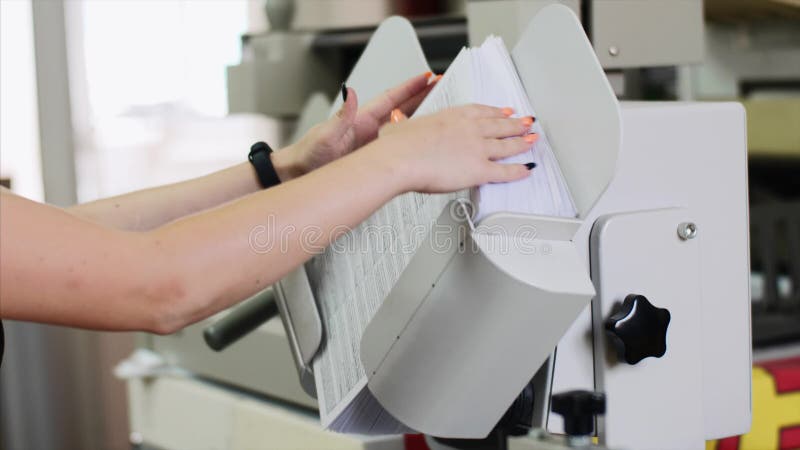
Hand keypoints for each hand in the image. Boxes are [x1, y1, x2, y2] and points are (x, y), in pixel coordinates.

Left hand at [283, 72, 438, 177]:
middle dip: (423, 97)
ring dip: (421, 117)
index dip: (409, 88)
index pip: (391, 99)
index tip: (427, 77)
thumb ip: (340, 117)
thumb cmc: (308, 156)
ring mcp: (373, 144)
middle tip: (442, 87)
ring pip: (403, 127)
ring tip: (442, 110)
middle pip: (402, 109)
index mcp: (361, 121)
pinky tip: (425, 141)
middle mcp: (369, 130)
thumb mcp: (325, 136)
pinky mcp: (373, 158)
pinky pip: (398, 146)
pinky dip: (412, 140)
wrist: (298, 175)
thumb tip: (349, 93)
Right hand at [374, 104, 537, 193]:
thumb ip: (404, 126)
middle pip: (499, 125)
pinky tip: (527, 170)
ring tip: (532, 141)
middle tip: (526, 123)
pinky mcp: (479, 170)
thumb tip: (395, 127)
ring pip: (507, 145)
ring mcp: (477, 148)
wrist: (400, 159)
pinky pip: (505, 172)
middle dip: (515, 124)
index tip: (504, 110)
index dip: (496, 111)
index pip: (481, 111)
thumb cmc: (397, 146)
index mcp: (452, 116)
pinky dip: (518, 171)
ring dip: (522, 143)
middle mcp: (469, 129)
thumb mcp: (399, 126)